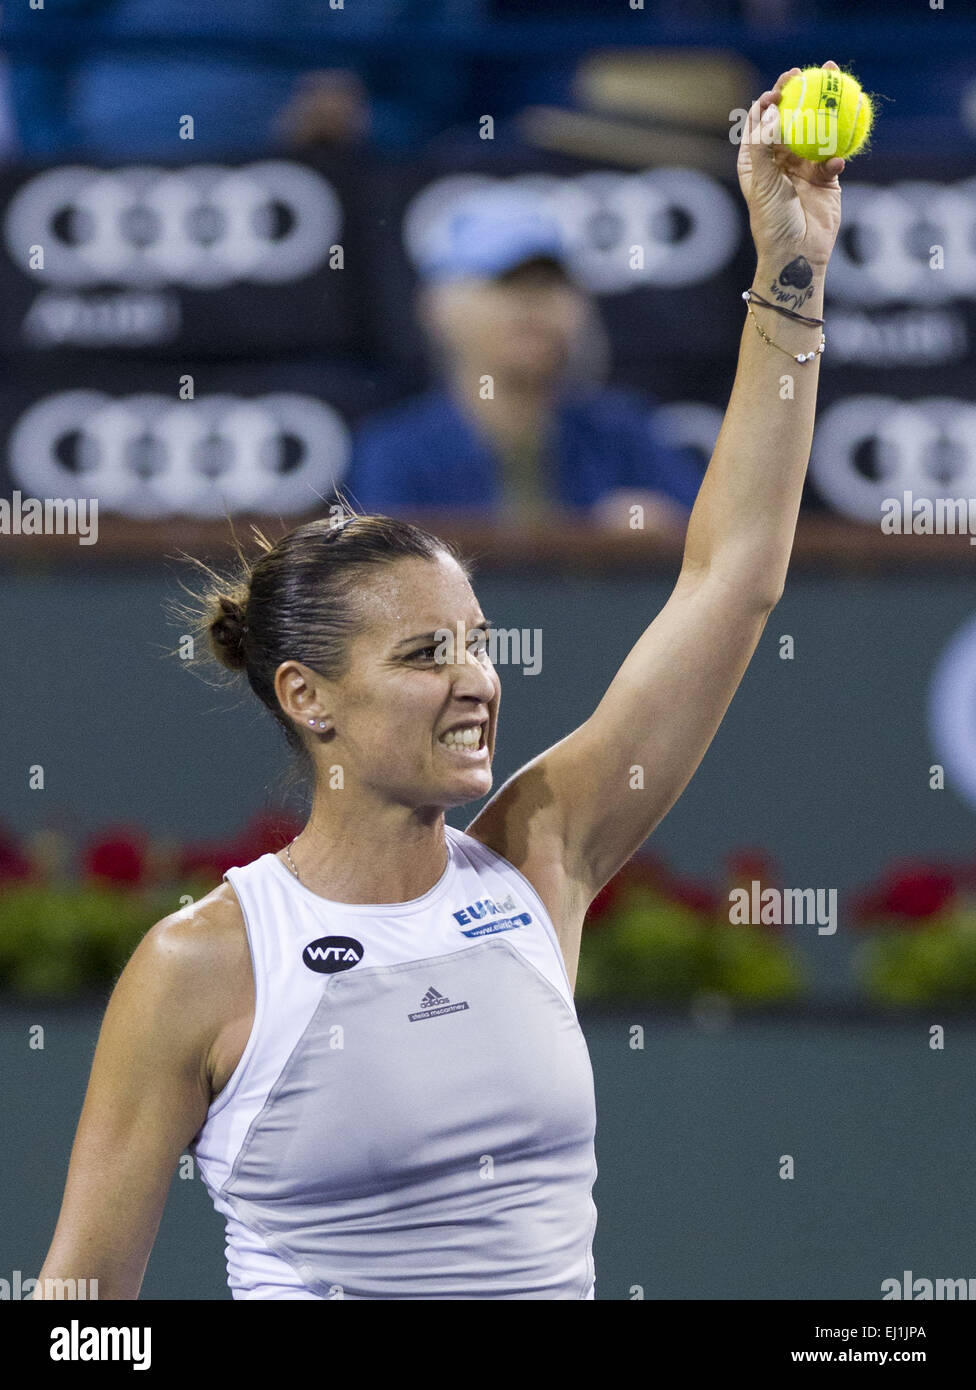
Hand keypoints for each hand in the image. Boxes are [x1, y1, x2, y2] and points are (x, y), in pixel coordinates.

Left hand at [736, 62, 843, 268]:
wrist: (796, 253)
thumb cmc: (772, 221)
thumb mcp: (762, 182)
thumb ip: (764, 145)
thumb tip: (772, 109)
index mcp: (757, 157)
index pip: (762, 118)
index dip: (772, 97)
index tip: (784, 87)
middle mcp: (780, 158)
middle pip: (794, 116)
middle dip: (805, 91)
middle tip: (817, 70)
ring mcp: (804, 166)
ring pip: (819, 130)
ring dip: (830, 109)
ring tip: (842, 84)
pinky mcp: (826, 178)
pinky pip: (835, 158)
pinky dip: (837, 157)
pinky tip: (836, 162)